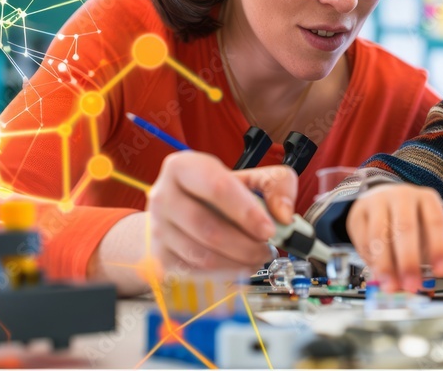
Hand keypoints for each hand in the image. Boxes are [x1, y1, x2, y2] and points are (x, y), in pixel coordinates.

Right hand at [147, 150, 296, 276]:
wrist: (182, 214)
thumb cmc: (220, 195)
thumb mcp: (253, 178)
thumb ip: (278, 186)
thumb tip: (284, 216)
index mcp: (184, 167)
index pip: (217, 187)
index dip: (247, 212)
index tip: (269, 230)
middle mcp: (164, 196)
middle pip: (208, 228)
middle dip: (246, 245)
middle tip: (268, 249)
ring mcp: (158, 230)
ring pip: (202, 257)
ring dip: (238, 263)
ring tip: (258, 257)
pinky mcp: (160, 259)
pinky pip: (196, 275)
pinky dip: (225, 276)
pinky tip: (240, 267)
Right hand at [348, 184, 442, 291]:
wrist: (379, 206)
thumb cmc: (412, 225)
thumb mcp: (435, 237)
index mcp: (427, 200)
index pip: (435, 221)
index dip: (439, 247)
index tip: (441, 271)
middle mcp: (403, 196)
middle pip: (405, 227)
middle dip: (409, 260)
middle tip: (413, 285)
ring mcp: (378, 202)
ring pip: (380, 234)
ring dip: (385, 264)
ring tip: (392, 287)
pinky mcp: (358, 212)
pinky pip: (362, 238)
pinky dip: (369, 259)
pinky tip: (378, 273)